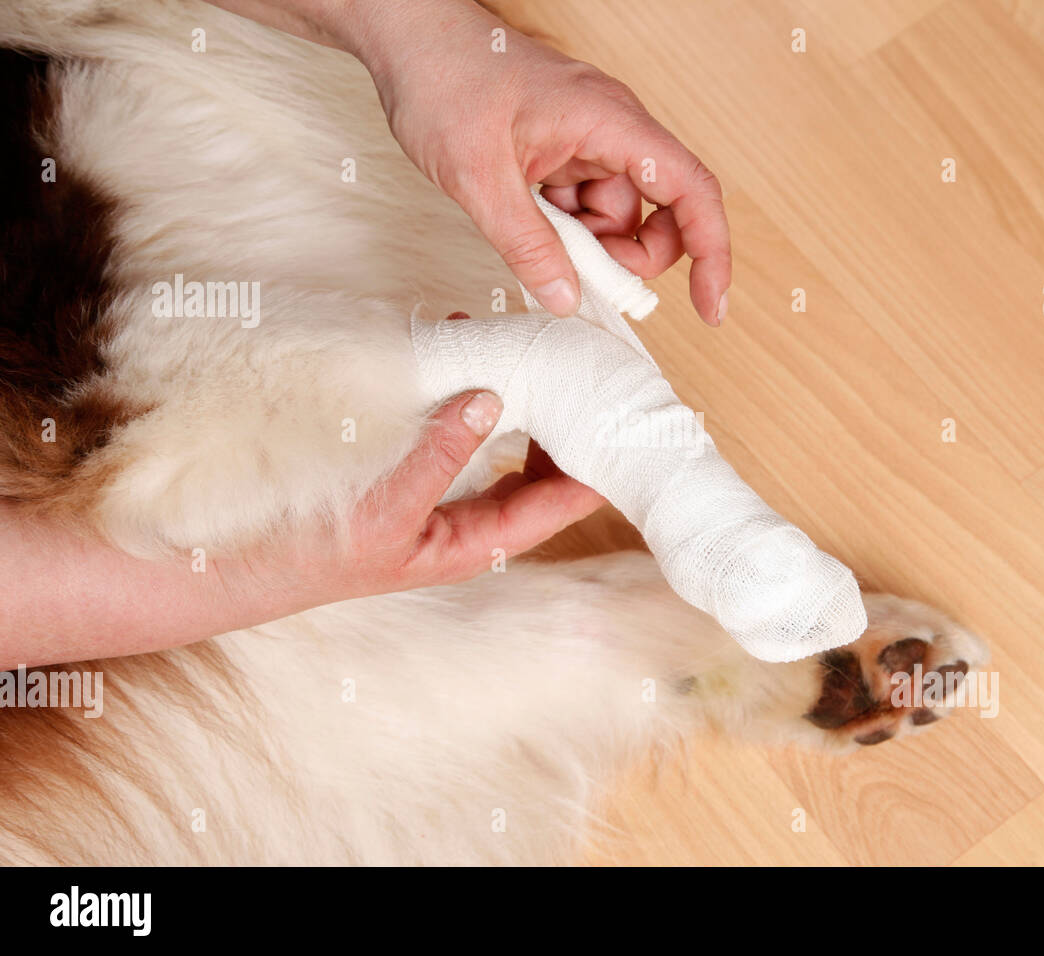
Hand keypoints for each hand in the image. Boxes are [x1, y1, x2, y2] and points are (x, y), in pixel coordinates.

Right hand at [233, 386, 603, 611]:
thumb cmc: (313, 556)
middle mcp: (468, 525)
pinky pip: (460, 434)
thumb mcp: (385, 509)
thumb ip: (438, 456)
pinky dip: (469, 397)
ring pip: (504, 449)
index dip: (594, 465)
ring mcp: (442, 500)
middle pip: (542, 474)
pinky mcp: (414, 477)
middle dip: (566, 426)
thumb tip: (489, 402)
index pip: (557, 505)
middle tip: (586, 374)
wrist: (235, 569)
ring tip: (533, 354)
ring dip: (520, 403)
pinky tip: (470, 361)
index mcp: (474, 546)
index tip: (620, 418)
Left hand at [351, 0, 731, 323]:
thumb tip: (566, 299)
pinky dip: (562, 226)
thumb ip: (526, 245)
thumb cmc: (444, 80)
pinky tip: (522, 215)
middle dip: (629, 255)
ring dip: (584, 242)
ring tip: (530, 231)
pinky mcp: (565, 150)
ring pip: (616, 215)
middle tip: (579, 274)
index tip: (710, 306)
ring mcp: (589, 139)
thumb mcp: (479, 177)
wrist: (408, 40)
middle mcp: (611, 128)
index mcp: (609, 121)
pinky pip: (584, 204)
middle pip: (660, 211)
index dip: (710, 251)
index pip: (690, 189)